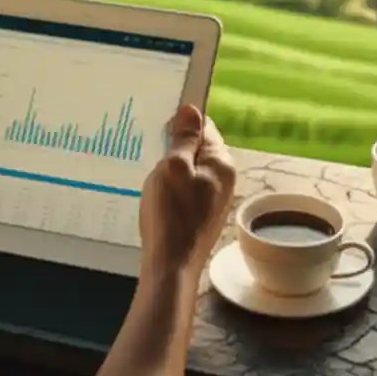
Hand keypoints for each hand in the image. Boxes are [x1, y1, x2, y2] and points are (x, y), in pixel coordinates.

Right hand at [138, 105, 236, 279]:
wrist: (171, 265)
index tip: (160, 128)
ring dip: (172, 168)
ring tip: (152, 175)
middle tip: (151, 152)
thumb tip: (192, 109)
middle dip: (176, 147)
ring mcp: (215, 199)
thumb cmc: (170, 213)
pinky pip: (188, 189)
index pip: (206, 127)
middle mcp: (225, 179)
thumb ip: (184, 139)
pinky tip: (158, 195)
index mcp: (222, 163)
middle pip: (199, 149)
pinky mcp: (203, 214)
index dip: (182, 123)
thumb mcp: (173, 168)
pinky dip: (173, 186)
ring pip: (192, 170)